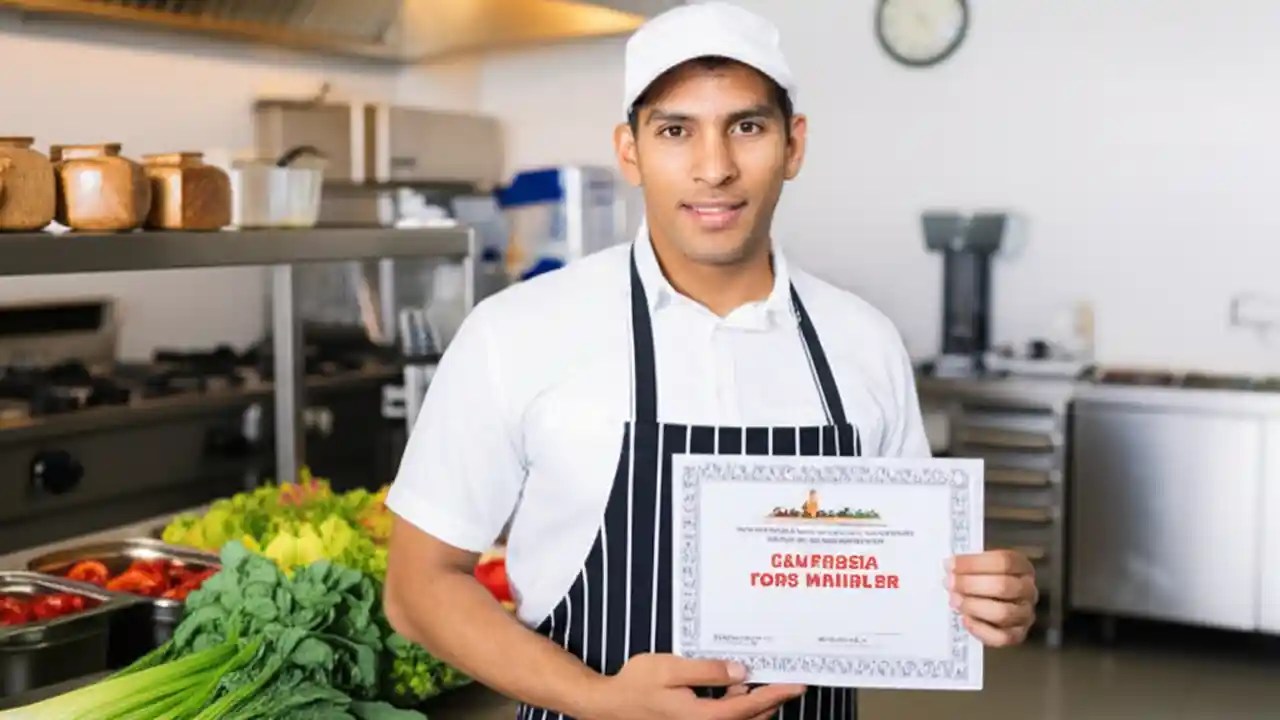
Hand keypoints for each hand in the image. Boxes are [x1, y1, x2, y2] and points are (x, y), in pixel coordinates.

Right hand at [583, 654, 804, 719]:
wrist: (610, 707)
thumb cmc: (636, 685)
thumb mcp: (670, 670)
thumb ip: (706, 671)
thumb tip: (740, 672)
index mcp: (703, 717)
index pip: (750, 707)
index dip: (776, 694)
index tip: (797, 684)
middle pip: (751, 718)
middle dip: (772, 699)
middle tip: (789, 679)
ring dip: (755, 702)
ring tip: (762, 676)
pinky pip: (726, 718)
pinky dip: (738, 703)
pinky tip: (734, 685)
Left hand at [946, 549, 1036, 646]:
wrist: (997, 602)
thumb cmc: (985, 578)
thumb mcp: (982, 565)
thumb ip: (969, 564)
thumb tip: (950, 567)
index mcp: (1022, 567)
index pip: (1004, 561)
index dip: (974, 563)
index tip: (950, 565)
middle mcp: (1028, 590)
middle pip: (1003, 586)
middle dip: (970, 584)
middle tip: (949, 583)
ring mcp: (1025, 614)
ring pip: (1003, 613)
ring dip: (973, 606)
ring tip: (954, 600)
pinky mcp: (1018, 635)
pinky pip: (1001, 637)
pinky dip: (980, 629)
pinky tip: (965, 619)